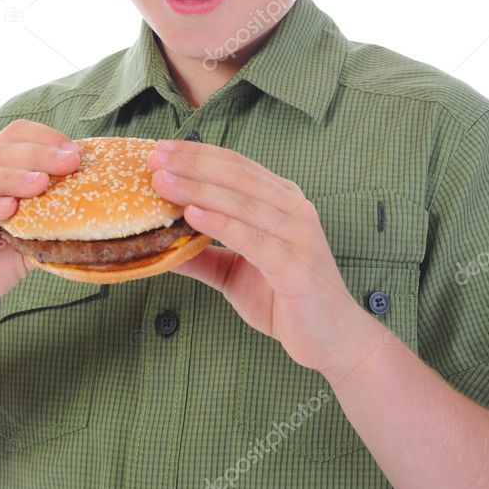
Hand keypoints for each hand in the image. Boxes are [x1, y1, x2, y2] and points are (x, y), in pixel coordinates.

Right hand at [0, 120, 82, 325]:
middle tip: (69, 163)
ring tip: (41, 184)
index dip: (46, 138)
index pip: (15, 136)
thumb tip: (91, 213)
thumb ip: (48, 225)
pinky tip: (6, 208)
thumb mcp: (25, 242)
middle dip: (38, 154)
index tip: (76, 153)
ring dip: (12, 177)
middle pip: (0, 150)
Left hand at [147, 139, 365, 373]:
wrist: (334, 340)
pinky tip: (193, 214)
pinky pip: (253, 238)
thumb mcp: (234, 273)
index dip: (197, 154)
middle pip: (236, 176)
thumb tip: (158, 245)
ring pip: (242, 202)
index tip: (160, 149)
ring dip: (198, 189)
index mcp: (282, 201)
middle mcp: (293, 209)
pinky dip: (221, 223)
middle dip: (192, 164)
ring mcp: (298, 235)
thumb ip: (202, 255)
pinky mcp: (296, 265)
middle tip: (154, 158)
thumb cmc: (287, 300)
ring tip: (163, 183)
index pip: (236, 165)